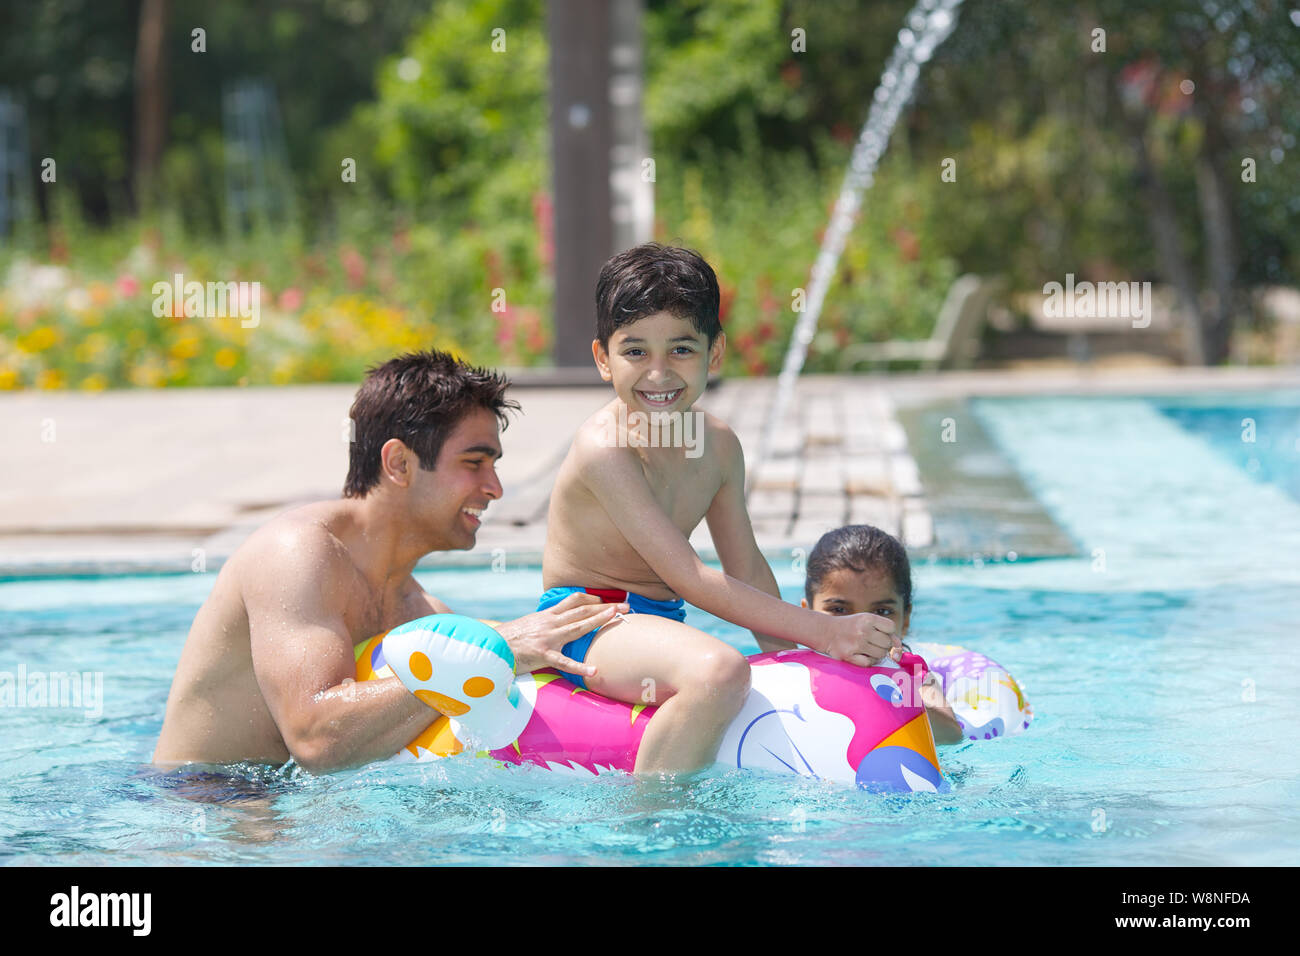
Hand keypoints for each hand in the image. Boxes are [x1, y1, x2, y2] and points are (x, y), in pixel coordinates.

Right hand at [494, 592, 628, 675]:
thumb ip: (545, 622)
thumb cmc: (509, 638)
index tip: (607, 601)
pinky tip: (594, 671)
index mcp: (547, 615)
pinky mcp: (542, 655)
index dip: (592, 599)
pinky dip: (580, 667)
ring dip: (598, 621)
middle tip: (625, 606)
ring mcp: (547, 638)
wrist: (491, 647)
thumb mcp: (529, 624)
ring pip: (578, 627)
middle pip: (582, 611)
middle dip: (605, 607)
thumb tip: (558, 622)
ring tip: (617, 618)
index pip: (574, 601)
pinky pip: (564, 662)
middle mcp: (550, 623)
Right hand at [824, 612, 900, 667]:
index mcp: (868, 618)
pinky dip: (868, 661)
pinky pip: (869, 663)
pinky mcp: (848, 655)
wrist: (825, 631)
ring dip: (876, 655)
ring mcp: (856, 643)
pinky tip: (861, 656)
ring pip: (880, 655)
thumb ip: (884, 631)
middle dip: (882, 645)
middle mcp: (862, 629)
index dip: (889, 633)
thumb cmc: (850, 627)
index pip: (891, 628)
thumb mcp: (865, 621)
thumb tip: (898, 651)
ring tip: (866, 649)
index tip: (880, 634)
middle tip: (871, 642)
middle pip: (887, 643)